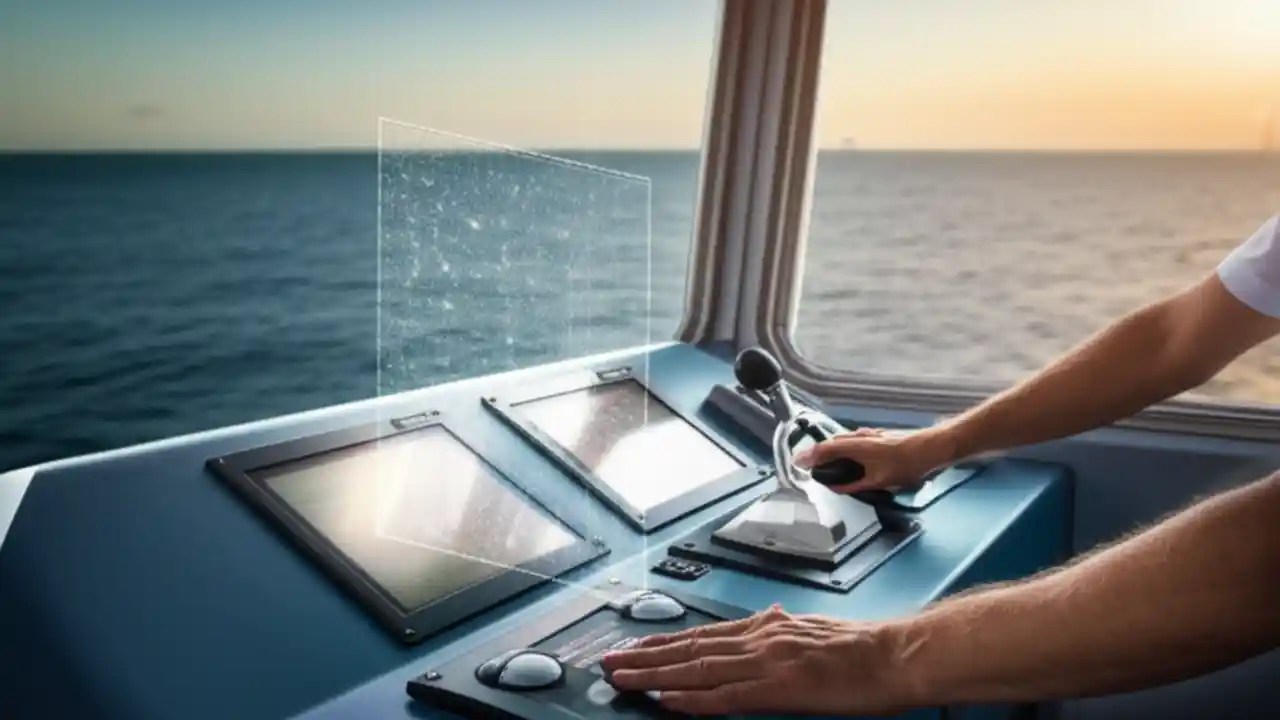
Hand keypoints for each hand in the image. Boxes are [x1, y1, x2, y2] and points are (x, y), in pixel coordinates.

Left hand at [600, 605, 904, 715]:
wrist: (894, 654)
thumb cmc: (862, 646)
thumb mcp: (814, 627)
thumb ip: (783, 626)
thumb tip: (767, 615)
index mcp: (766, 627)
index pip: (703, 634)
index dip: (664, 640)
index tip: (635, 644)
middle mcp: (758, 638)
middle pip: (690, 648)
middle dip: (645, 655)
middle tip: (609, 661)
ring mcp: (765, 663)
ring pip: (697, 669)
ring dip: (654, 674)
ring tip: (622, 678)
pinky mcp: (778, 688)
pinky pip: (725, 696)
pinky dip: (692, 698)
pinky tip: (666, 700)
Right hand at [793, 426, 953, 493]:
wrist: (931, 448)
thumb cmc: (905, 464)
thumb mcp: (879, 480)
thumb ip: (854, 485)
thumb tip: (836, 487)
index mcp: (855, 445)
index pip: (824, 449)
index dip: (809, 456)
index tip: (796, 463)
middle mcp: (859, 436)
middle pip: (831, 443)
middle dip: (817, 453)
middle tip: (807, 465)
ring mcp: (869, 435)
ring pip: (842, 442)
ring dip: (830, 451)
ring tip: (824, 464)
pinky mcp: (877, 437)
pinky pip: (852, 442)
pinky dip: (843, 450)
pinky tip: (848, 460)